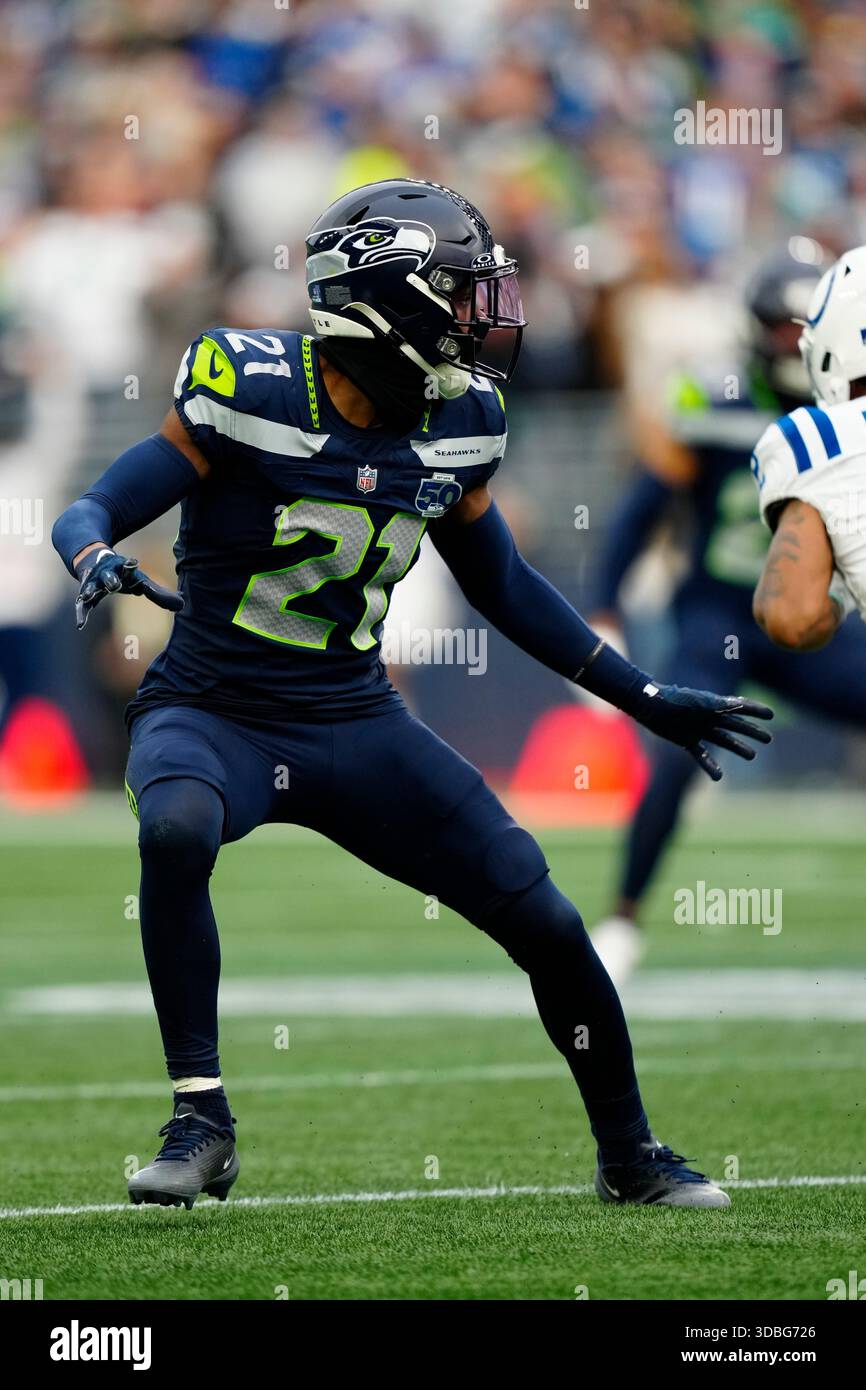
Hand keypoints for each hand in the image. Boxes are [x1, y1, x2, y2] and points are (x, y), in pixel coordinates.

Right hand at [75, 549, 182, 630]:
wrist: (92, 559)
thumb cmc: (123, 575)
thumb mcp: (140, 581)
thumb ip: (159, 594)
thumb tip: (182, 605)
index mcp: (123, 569)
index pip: (128, 566)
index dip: (130, 565)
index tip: (133, 563)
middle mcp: (107, 573)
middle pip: (109, 576)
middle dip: (111, 579)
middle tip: (113, 584)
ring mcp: (93, 582)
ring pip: (91, 586)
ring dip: (90, 590)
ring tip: (89, 596)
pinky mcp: (84, 591)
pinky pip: (82, 604)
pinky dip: (81, 613)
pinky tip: (80, 624)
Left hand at [630, 681, 772, 780]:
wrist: (651, 706)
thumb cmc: (676, 700)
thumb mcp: (701, 703)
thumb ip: (720, 706)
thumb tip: (741, 706)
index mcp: (714, 704)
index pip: (740, 707)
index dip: (756, 710)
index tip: (771, 715)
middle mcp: (709, 716)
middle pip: (735, 725)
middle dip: (752, 731)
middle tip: (768, 739)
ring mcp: (698, 729)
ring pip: (723, 740)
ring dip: (738, 748)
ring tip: (753, 755)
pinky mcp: (686, 740)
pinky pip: (701, 754)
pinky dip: (710, 766)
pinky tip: (719, 777)